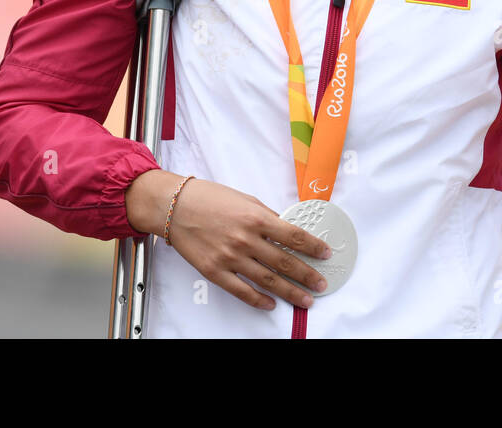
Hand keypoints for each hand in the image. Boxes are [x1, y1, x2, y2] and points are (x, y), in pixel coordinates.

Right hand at [125, 171, 332, 311]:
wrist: (175, 206)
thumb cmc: (210, 198)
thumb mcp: (245, 199)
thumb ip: (266, 216)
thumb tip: (286, 231)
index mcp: (256, 218)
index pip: (294, 236)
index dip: (314, 247)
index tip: (326, 254)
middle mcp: (246, 239)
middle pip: (285, 261)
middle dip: (307, 275)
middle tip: (322, 284)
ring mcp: (230, 257)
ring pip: (268, 280)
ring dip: (289, 291)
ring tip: (306, 300)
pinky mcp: (215, 271)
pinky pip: (242, 291)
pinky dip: (259, 300)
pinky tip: (271, 304)